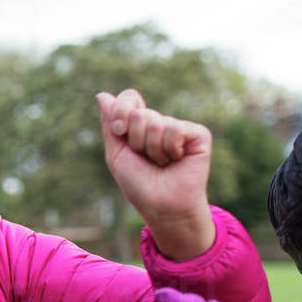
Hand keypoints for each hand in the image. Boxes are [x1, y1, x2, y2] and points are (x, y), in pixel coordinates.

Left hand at [97, 90, 215, 259]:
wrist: (161, 206)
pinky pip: (176, 129)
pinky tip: (177, 160)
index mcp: (140, 125)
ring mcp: (180, 127)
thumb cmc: (139, 183)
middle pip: (139, 112)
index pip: (130, 97)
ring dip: (152, 149)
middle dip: (135, 140)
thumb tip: (102, 95)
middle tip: (146, 158)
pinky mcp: (198, 134)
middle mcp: (160, 122)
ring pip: (156, 123)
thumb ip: (110, 124)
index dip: (121, 111)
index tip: (119, 132)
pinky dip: (170, 149)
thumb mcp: (116, 153)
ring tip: (161, 163)